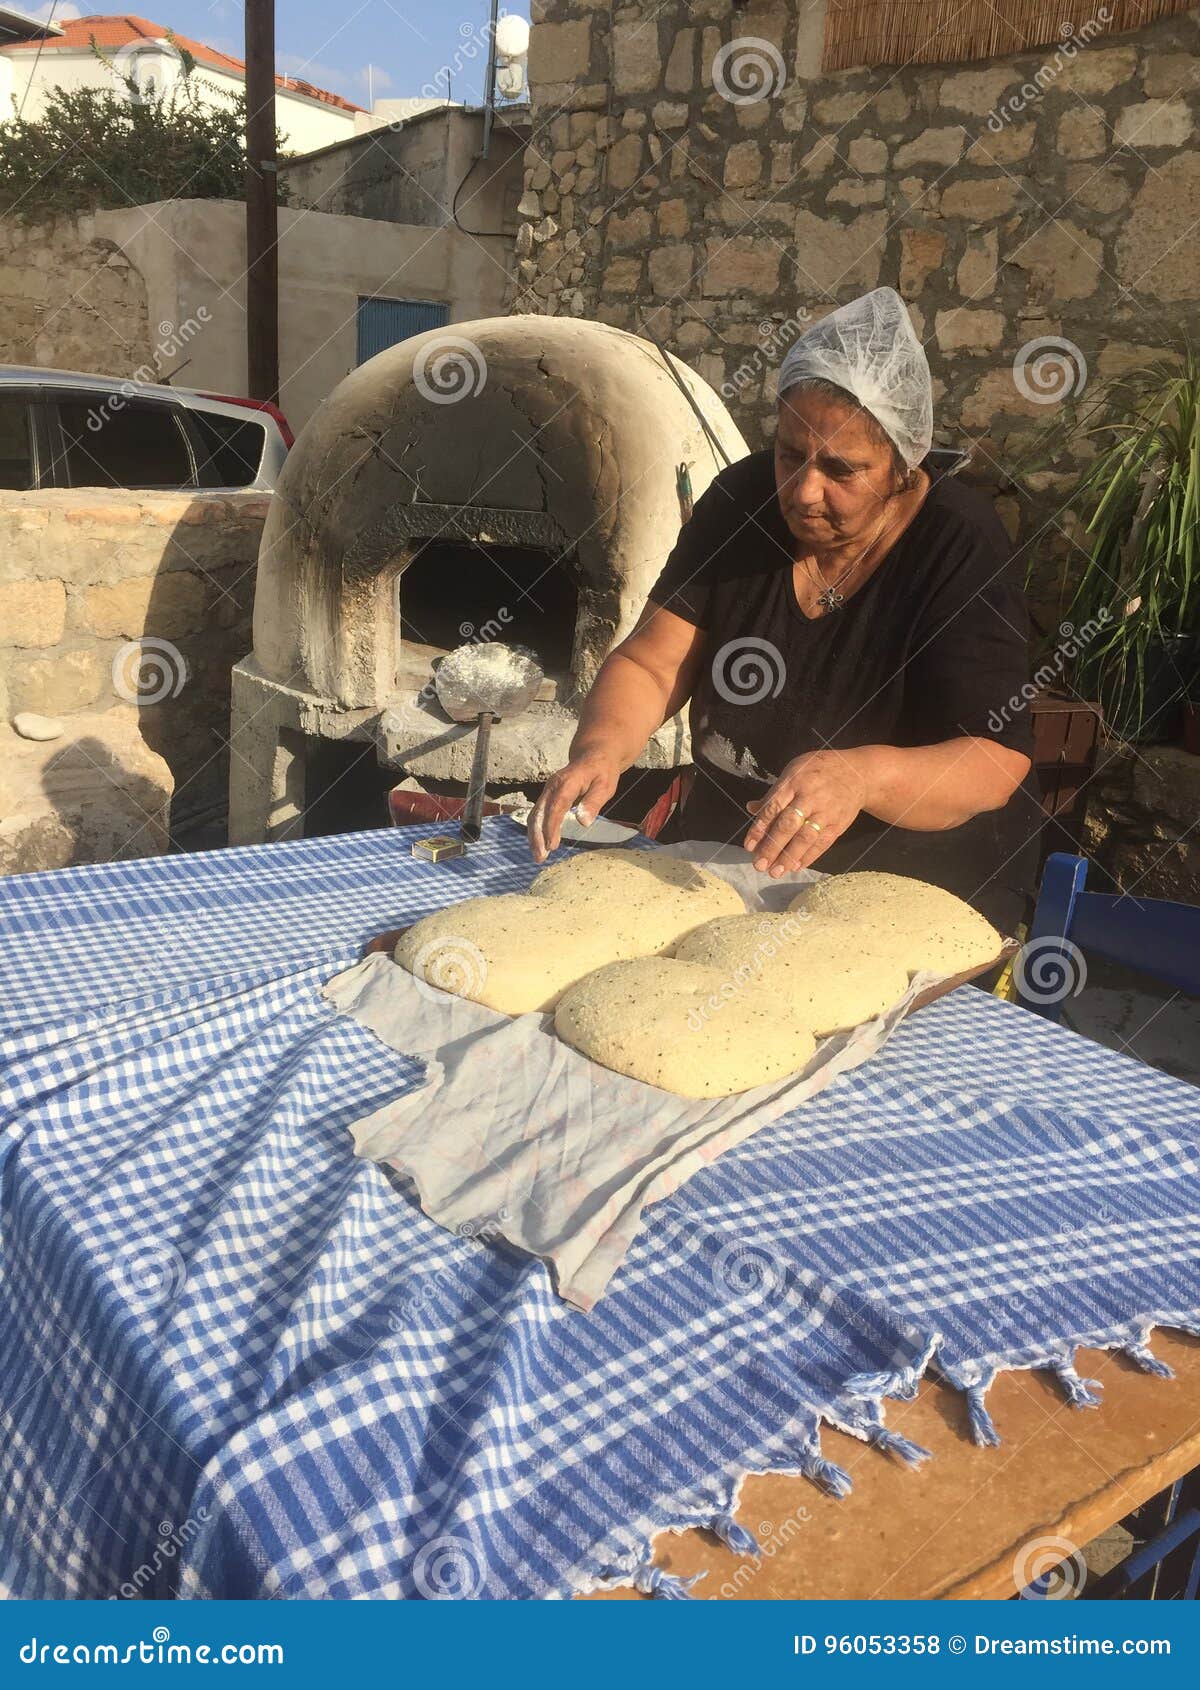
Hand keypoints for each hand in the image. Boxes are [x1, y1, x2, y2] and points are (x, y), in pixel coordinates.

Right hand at [529, 751, 619, 862]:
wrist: (593, 755)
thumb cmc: (601, 772)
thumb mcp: (605, 786)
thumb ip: (593, 802)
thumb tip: (583, 822)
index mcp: (567, 782)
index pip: (556, 807)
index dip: (551, 827)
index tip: (552, 845)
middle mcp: (552, 786)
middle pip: (539, 813)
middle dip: (538, 836)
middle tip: (541, 857)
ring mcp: (547, 790)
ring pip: (535, 814)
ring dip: (534, 836)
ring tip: (538, 856)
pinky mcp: (547, 796)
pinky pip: (537, 813)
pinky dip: (535, 829)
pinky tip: (539, 844)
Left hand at [743, 749, 868, 875]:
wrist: (856, 772)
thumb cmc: (818, 770)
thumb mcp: (793, 771)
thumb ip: (774, 793)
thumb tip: (751, 808)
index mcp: (794, 782)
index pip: (773, 808)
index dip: (760, 828)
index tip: (749, 846)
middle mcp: (810, 797)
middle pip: (788, 825)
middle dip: (772, 847)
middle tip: (759, 865)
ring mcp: (826, 811)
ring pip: (805, 837)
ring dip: (789, 857)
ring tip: (775, 872)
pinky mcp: (839, 823)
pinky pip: (822, 843)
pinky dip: (808, 856)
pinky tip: (795, 867)